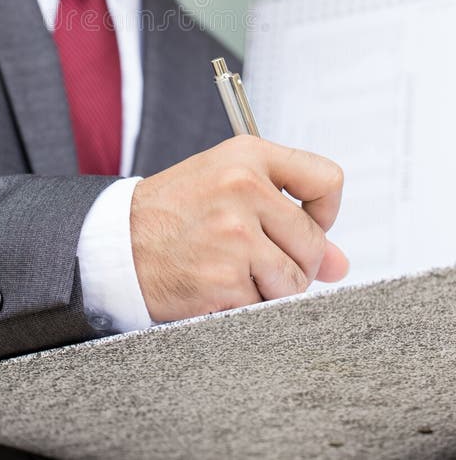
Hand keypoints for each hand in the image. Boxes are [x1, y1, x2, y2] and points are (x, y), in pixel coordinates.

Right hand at [130, 135, 347, 322]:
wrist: (119, 243)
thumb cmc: (176, 212)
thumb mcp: (227, 189)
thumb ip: (286, 217)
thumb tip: (341, 264)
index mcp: (247, 156)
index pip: (327, 179)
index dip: (325, 210)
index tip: (305, 223)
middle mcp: (244, 187)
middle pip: (314, 241)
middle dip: (295, 260)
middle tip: (256, 256)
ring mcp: (235, 233)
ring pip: (295, 279)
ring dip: (271, 286)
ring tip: (233, 268)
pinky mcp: (225, 277)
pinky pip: (264, 304)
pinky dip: (246, 304)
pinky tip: (215, 284)